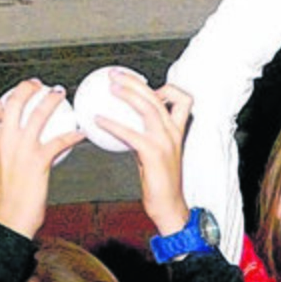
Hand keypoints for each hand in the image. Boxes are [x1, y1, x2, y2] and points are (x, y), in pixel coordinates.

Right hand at [0, 79, 80, 239]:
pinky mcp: (38, 161)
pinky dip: (72, 135)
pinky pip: (59, 141)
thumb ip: (10, 150)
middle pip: (13, 103)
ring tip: (60, 94)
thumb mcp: (3, 167)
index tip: (7, 99)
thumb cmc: (11, 195)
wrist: (12, 216)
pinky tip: (82, 133)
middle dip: (26, 88)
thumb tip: (24, 143)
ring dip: (51, 101)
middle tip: (38, 84)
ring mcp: (21, 149)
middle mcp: (4, 141)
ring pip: (37, 115)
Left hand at [99, 74, 193, 237]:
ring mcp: (165, 142)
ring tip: (110, 88)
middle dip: (135, 80)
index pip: (182, 99)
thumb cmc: (161, 183)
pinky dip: (112, 123)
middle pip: (158, 96)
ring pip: (148, 106)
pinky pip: (130, 132)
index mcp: (177, 131)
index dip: (166, 87)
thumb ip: (144, 134)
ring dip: (128, 92)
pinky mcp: (154, 153)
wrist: (170, 206)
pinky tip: (98, 120)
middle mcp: (173, 133)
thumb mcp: (155, 153)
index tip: (144, 85)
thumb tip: (123, 122)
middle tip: (115, 75)